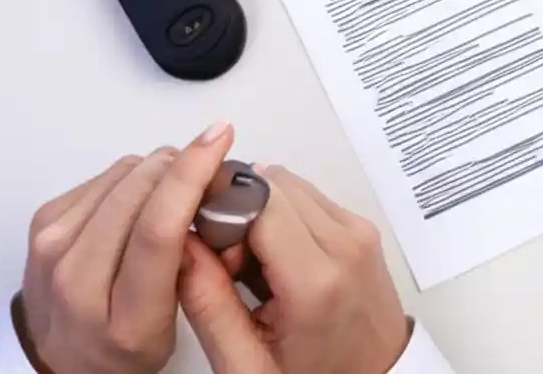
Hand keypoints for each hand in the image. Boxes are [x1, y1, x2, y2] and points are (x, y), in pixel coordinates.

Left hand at [18, 122, 236, 373]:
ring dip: (161, 169)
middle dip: (183, 163)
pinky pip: (106, 175)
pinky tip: (144, 199)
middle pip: (137, 192)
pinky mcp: (44, 220)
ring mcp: (52, 245)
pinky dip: (135, 176)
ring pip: (123, 174)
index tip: (219, 138)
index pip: (156, 231)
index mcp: (122, 317)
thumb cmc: (124, 346)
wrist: (59, 357)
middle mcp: (75, 278)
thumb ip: (189, 268)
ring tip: (177, 190)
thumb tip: (207, 192)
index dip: (191, 175)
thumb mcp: (173, 328)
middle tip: (214, 167)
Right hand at [178, 165, 408, 373]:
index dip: (222, 213)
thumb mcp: (246, 362)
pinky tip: (280, 262)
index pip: (259, 200)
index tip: (209, 251)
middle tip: (232, 268)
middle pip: (272, 186)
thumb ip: (207, 302)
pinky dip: (284, 218)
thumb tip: (179, 243)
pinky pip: (309, 198)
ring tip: (256, 270)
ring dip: (261, 214)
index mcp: (317, 281)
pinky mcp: (363, 227)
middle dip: (239, 214)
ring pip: (289, 186)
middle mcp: (346, 244)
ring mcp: (359, 231)